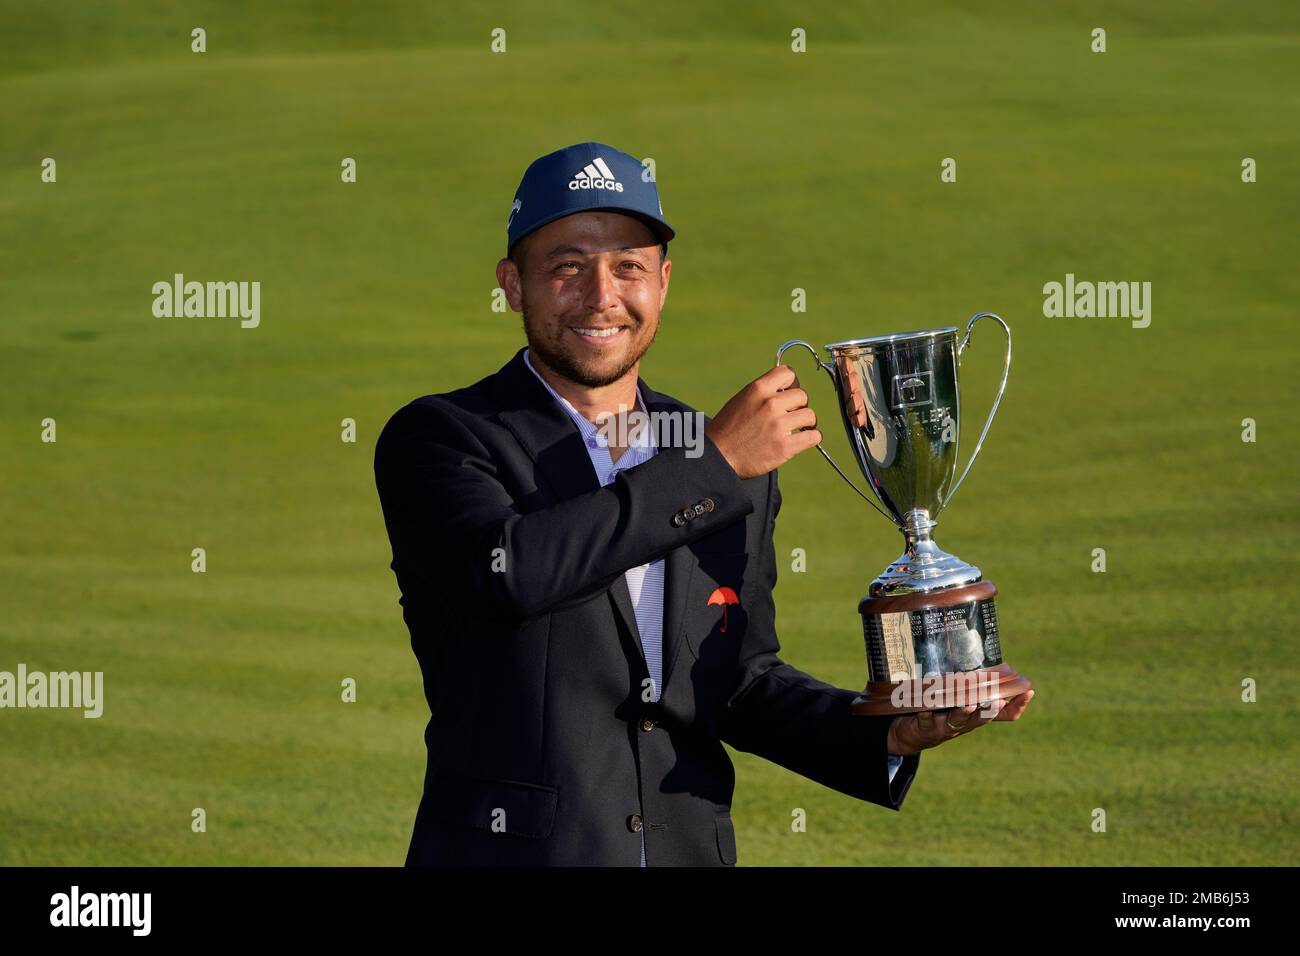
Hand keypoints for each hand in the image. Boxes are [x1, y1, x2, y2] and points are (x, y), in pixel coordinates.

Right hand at [704, 365, 821, 479]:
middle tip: (791, 416)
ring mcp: (779, 425)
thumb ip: (762, 393)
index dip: (791, 384)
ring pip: (810, 415)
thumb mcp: (740, 401)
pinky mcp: (785, 446)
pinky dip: (811, 438)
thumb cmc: (726, 431)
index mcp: (758, 389)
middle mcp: (770, 404)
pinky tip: (803, 439)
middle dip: (798, 405)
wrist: (718, 458)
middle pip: (802, 395)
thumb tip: (784, 390)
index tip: (788, 393)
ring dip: (806, 422)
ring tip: (798, 428)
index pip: (788, 373)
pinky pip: (814, 436)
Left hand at [886, 690, 1034, 755]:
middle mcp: (965, 723)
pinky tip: (925, 709)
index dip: (1018, 705)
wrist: (912, 735)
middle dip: (990, 710)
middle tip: (997, 700)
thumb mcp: (959, 699)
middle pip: (982, 718)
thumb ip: (974, 686)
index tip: (1029, 691)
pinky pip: (926, 722)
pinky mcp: (926, 728)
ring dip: (963, 712)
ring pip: (957, 721)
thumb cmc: (940, 712)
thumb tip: (992, 663)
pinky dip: (926, 716)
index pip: (1004, 714)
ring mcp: (946, 727)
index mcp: (976, 714)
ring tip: (967, 704)